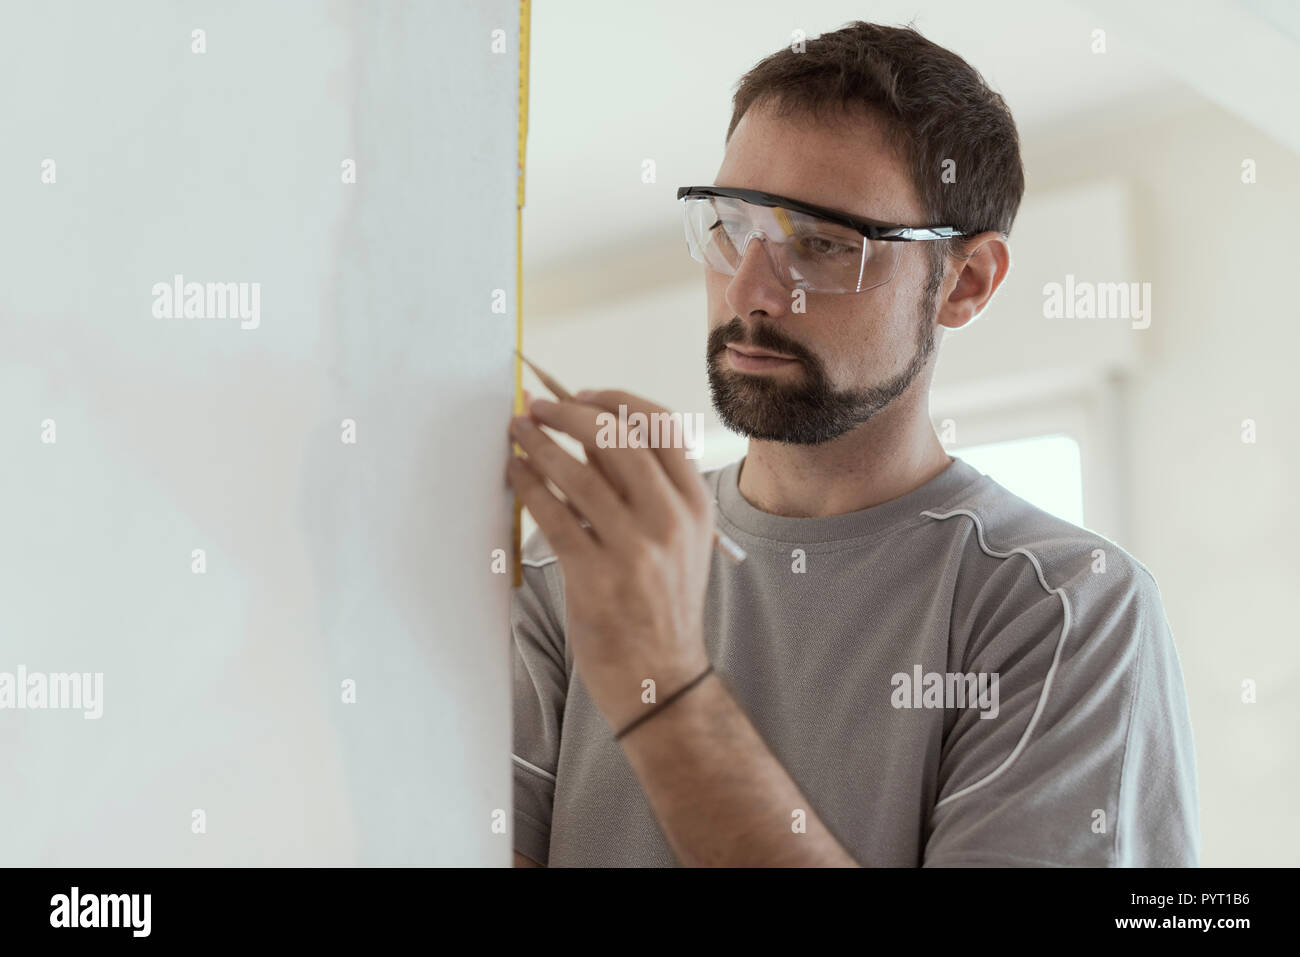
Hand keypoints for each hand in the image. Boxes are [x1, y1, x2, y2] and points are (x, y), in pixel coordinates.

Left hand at [506, 389, 713, 731]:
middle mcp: (670, 520)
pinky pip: (553, 515)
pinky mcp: (595, 576)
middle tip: (536, 406)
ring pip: (577, 474)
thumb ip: (647, 490)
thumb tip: (592, 431)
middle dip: (568, 412)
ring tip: (517, 432)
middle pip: (616, 438)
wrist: (661, 677)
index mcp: (696, 504)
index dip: (615, 400)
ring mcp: (634, 548)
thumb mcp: (680, 540)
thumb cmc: (662, 602)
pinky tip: (516, 474)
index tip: (582, 394)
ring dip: (539, 444)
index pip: (660, 426)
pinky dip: (529, 485)